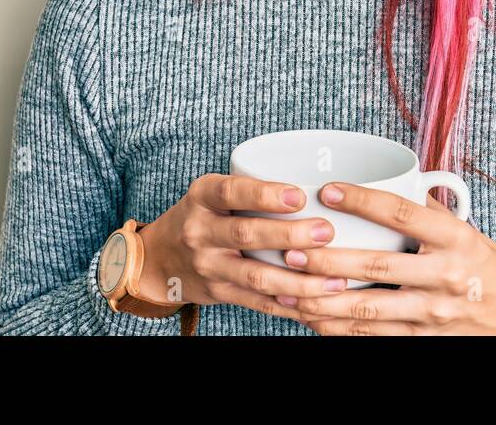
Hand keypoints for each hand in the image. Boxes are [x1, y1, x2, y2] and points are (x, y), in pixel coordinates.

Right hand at [124, 173, 349, 322]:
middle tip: (328, 232)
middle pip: (247, 234)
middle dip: (291, 235)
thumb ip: (250, 190)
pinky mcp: (218, 294)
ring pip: (257, 277)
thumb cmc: (203, 216)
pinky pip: (258, 302)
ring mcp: (208, 266)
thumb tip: (317, 191)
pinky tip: (316, 303)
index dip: (265, 194)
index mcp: (202, 197)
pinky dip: (289, 304)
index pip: (232, 192)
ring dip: (299, 281)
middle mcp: (200, 231)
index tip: (299, 196)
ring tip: (335, 279)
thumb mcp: (213, 192)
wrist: (160, 258)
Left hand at [274, 182, 495, 334]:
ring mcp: (434, 313)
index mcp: (455, 238)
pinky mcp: (425, 341)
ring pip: (368, 309)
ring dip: (323, 301)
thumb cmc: (482, 265)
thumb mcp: (464, 230)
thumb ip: (426, 209)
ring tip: (290, 290)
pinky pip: (374, 337)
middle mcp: (445, 275)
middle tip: (293, 251)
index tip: (327, 191)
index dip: (362, 200)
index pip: (402, 214)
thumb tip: (385, 180)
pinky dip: (340, 330)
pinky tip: (314, 320)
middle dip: (328, 259)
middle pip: (376, 266)